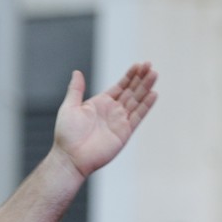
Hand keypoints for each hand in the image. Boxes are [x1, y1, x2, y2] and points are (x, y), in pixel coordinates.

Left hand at [52, 62, 157, 178]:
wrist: (70, 157)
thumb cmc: (66, 134)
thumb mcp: (69, 107)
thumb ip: (76, 89)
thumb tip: (77, 72)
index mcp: (100, 104)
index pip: (119, 87)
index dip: (130, 76)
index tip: (139, 65)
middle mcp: (112, 111)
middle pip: (131, 91)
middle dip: (141, 78)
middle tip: (150, 65)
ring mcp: (119, 121)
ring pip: (136, 101)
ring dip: (146, 88)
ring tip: (154, 74)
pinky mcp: (124, 132)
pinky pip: (137, 116)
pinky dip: (146, 106)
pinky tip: (153, 94)